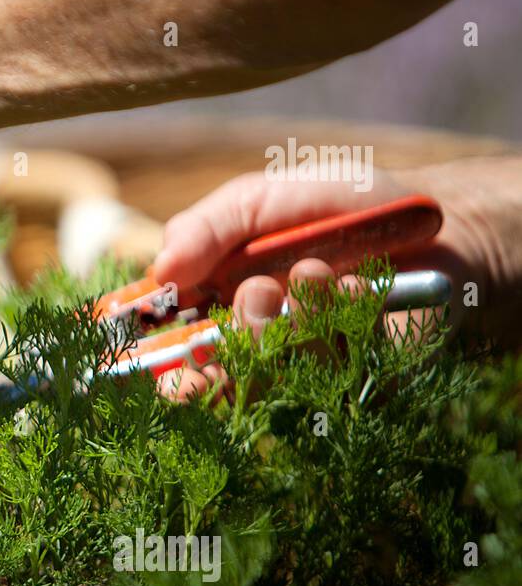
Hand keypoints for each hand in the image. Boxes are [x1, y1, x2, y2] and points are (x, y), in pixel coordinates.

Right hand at [150, 159, 521, 400]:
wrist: (436, 220)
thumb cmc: (339, 208)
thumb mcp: (262, 198)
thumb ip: (206, 227)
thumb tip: (160, 269)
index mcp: (218, 313)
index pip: (171, 361)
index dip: (153, 364)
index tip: (149, 346)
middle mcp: (255, 351)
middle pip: (212, 386)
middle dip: (224, 345)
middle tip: (252, 295)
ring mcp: (305, 370)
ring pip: (272, 378)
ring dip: (286, 324)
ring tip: (315, 271)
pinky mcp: (359, 382)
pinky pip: (332, 373)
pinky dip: (334, 320)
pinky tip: (350, 283)